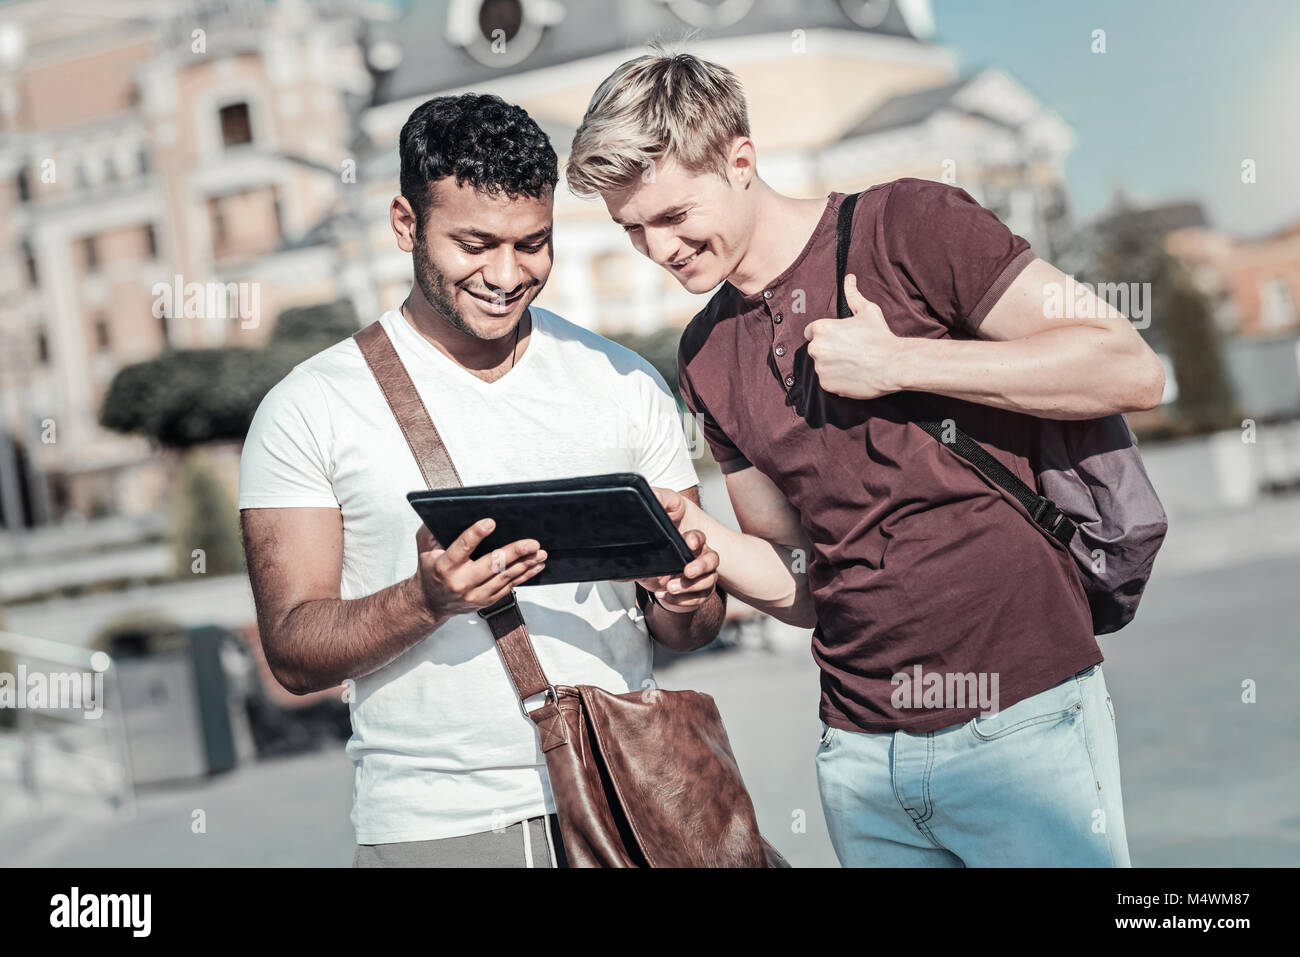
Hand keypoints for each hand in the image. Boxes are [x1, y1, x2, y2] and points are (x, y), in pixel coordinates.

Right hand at [414, 519, 546, 618]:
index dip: (476, 534)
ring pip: (505, 577)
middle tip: (531, 543)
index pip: (462, 548)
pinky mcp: (486, 601)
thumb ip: (431, 530)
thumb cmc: (430, 571)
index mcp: (445, 567)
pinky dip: (524, 576)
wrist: (431, 603)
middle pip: (492, 565)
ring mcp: (475, 595)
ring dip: (525, 564)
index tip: (490, 522)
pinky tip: (535, 566)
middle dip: (514, 553)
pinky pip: (509, 587)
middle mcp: (461, 583)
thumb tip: (444, 511)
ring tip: (539, 553)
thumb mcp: (424, 548)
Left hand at [616, 487, 715, 613]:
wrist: (652, 573)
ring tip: (669, 587)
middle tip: (687, 571)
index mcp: (690, 540)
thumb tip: (650, 494)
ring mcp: (700, 577)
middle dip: (701, 566)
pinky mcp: (696, 594)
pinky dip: (682, 601)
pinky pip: (697, 600)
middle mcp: (700, 558)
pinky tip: (665, 596)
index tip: (687, 542)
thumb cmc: (657, 542)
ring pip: (708, 583)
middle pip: (712, 560)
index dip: (695, 540)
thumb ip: (657, 503)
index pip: (699, 538)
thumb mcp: (656, 519)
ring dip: (689, 587)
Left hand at [803, 274, 904, 399]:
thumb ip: (853, 294)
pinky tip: (853, 374)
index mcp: (821, 328)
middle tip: (850, 351)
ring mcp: (820, 368)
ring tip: (854, 363)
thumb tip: (849, 278)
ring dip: (832, 365)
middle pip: (816, 348)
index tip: (838, 338)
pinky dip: (837, 379)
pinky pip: (828, 381)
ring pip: (822, 365)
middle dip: (829, 349)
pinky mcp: (826, 385)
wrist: (893, 365)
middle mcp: (816, 348)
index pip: (811, 331)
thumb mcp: (868, 311)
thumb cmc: (880, 336)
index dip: (825, 334)